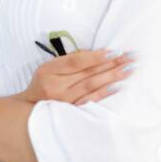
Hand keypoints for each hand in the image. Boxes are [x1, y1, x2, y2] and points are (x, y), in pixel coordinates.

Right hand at [17, 49, 133, 105]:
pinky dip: (105, 93)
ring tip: (129, 69)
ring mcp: (64, 100)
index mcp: (48, 70)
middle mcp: (56, 85)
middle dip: (112, 64)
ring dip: (112, 77)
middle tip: (131, 57)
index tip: (115, 51)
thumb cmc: (43, 83)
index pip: (76, 62)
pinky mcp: (71, 110)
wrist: (29, 108)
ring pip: (91, 85)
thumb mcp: (48, 68)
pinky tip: (118, 86)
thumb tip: (96, 54)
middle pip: (87, 73)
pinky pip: (91, 100)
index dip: (96, 56)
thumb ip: (69, 61)